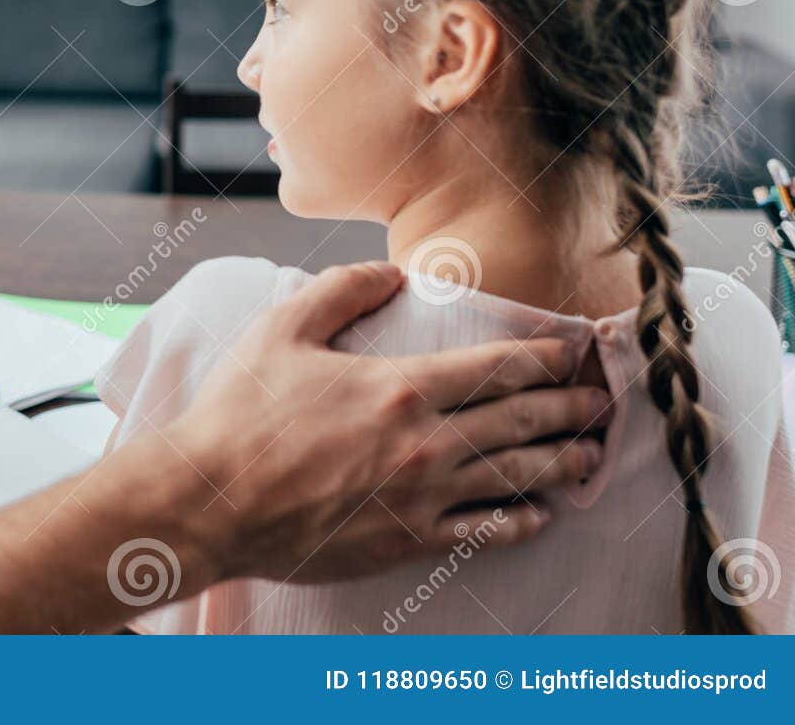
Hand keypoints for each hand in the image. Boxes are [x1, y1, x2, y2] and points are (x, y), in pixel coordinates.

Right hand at [170, 261, 610, 584]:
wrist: (212, 503)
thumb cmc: (240, 414)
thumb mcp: (281, 330)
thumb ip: (341, 291)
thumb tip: (392, 272)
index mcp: (402, 387)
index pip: (497, 368)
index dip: (545, 357)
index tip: (574, 351)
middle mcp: (426, 443)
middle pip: (520, 422)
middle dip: (569, 408)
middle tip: (602, 401)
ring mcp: (423, 497)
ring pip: (514, 476)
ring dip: (560, 463)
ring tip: (589, 454)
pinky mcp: (409, 540)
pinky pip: (485, 532)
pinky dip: (521, 521)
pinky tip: (540, 514)